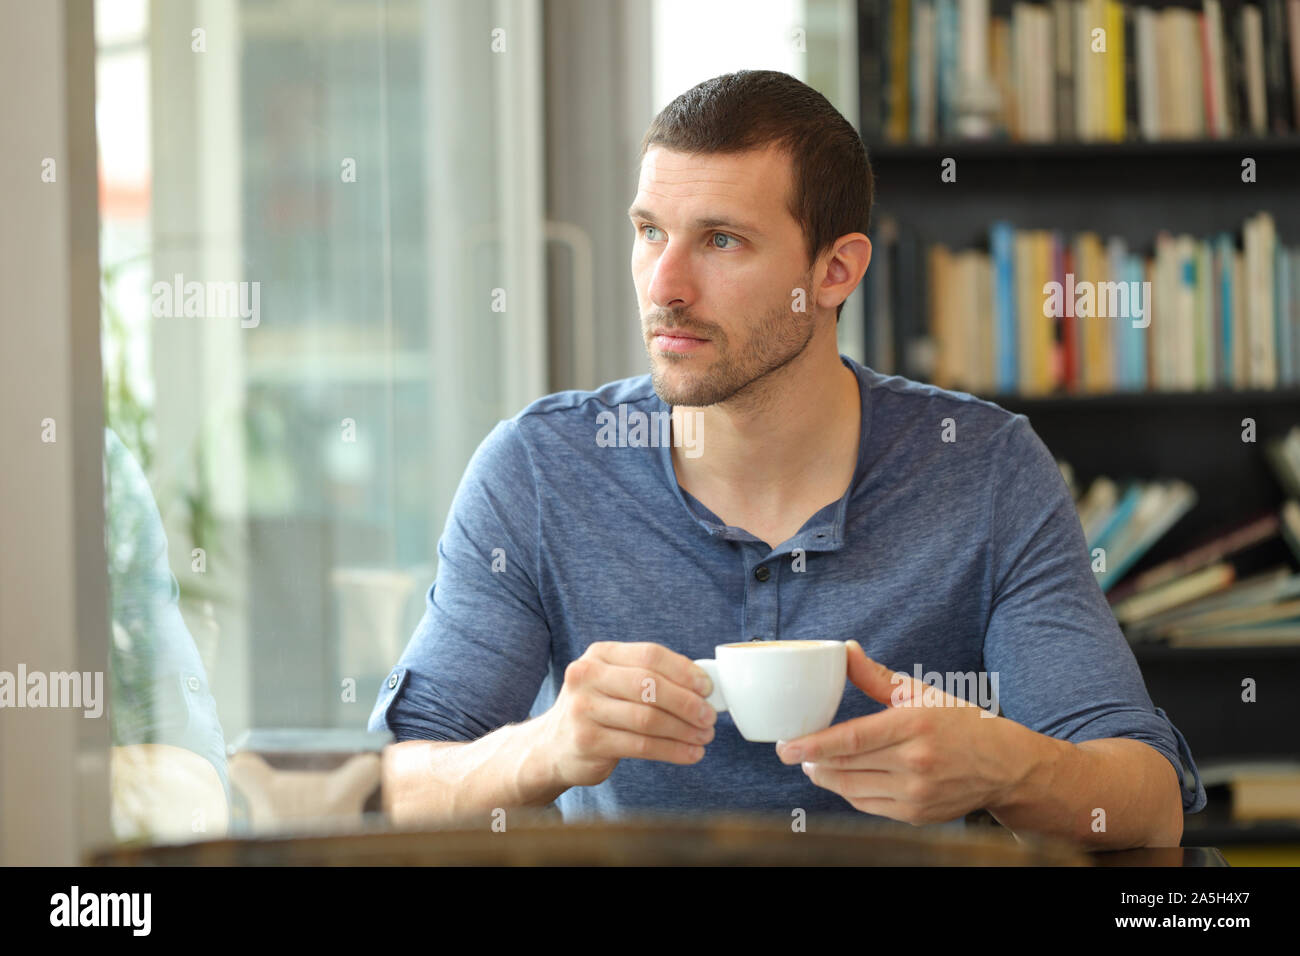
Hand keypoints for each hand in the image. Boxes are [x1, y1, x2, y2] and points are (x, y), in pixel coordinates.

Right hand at [540, 641, 716, 787]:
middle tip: (709, 716)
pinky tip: (690, 754)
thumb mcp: (613, 682)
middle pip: (650, 686)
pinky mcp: (588, 742)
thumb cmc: (597, 710)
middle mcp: (587, 676)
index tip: (707, 687)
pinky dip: (672, 751)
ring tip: (704, 737)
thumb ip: (649, 678)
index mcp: (599, 654)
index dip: (684, 671)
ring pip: (648, 719)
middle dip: (687, 703)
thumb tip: (702, 687)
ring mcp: (584, 709)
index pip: (650, 655)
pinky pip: (641, 746)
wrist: (552, 746)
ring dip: (684, 730)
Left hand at [775, 640, 1023, 824]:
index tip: (786, 746)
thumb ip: (877, 676)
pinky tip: (841, 778)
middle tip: (791, 750)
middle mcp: (916, 762)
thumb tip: (845, 651)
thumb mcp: (922, 693)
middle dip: (811, 760)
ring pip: (852, 789)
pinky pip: (868, 806)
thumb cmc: (962, 723)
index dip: (813, 744)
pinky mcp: (917, 814)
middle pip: (846, 766)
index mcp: (915, 725)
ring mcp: (917, 793)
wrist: (1005, 767)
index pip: (852, 738)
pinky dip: (848, 792)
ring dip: (825, 777)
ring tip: (812, 764)